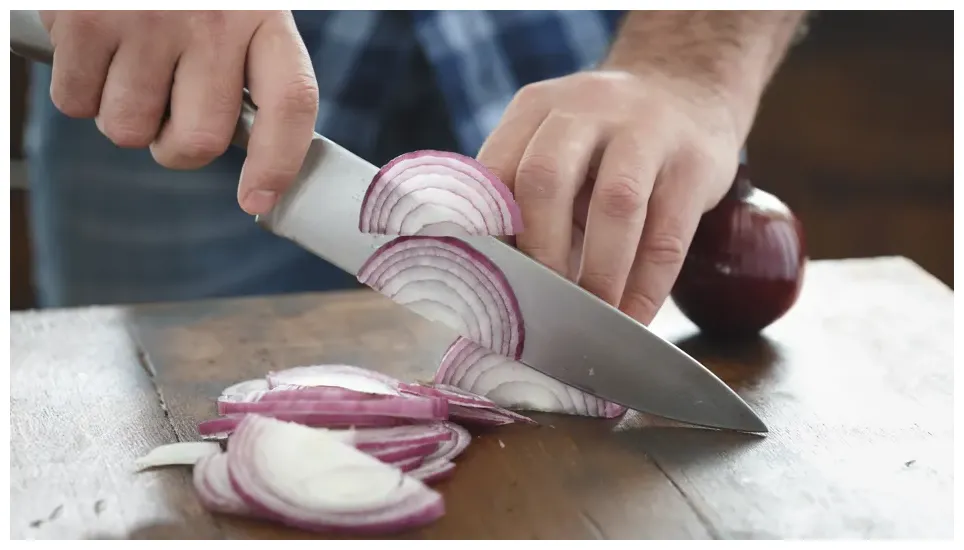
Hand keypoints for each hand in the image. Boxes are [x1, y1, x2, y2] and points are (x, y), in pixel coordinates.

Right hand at [41, 10, 318, 214]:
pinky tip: (92, 47)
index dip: (278, 162)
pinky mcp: (84, 18)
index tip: (258, 201)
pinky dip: (78, 90)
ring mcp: (146, 19)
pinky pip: (75, 103)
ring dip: (121, 116)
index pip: (291, 102)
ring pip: (129, 130)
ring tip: (126, 64)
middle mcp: (213, 20)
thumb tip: (246, 147)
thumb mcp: (236, 8)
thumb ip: (247, 67)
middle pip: (201, 139)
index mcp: (263, 17)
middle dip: (175, 146)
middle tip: (165, 113)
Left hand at [477, 70, 743, 324]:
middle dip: (539, 250)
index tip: (487, 283)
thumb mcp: (554, 144)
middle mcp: (584, 109)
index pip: (493, 171)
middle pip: (545, 178)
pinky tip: (633, 318)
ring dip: (598, 273)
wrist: (689, 85)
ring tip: (590, 319)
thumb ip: (520, 194)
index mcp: (534, 108)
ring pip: (615, 203)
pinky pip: (668, 235)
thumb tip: (493, 284)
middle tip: (540, 302)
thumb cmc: (604, 140)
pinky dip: (647, 286)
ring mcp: (645, 129)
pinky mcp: (694, 163)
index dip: (486, 234)